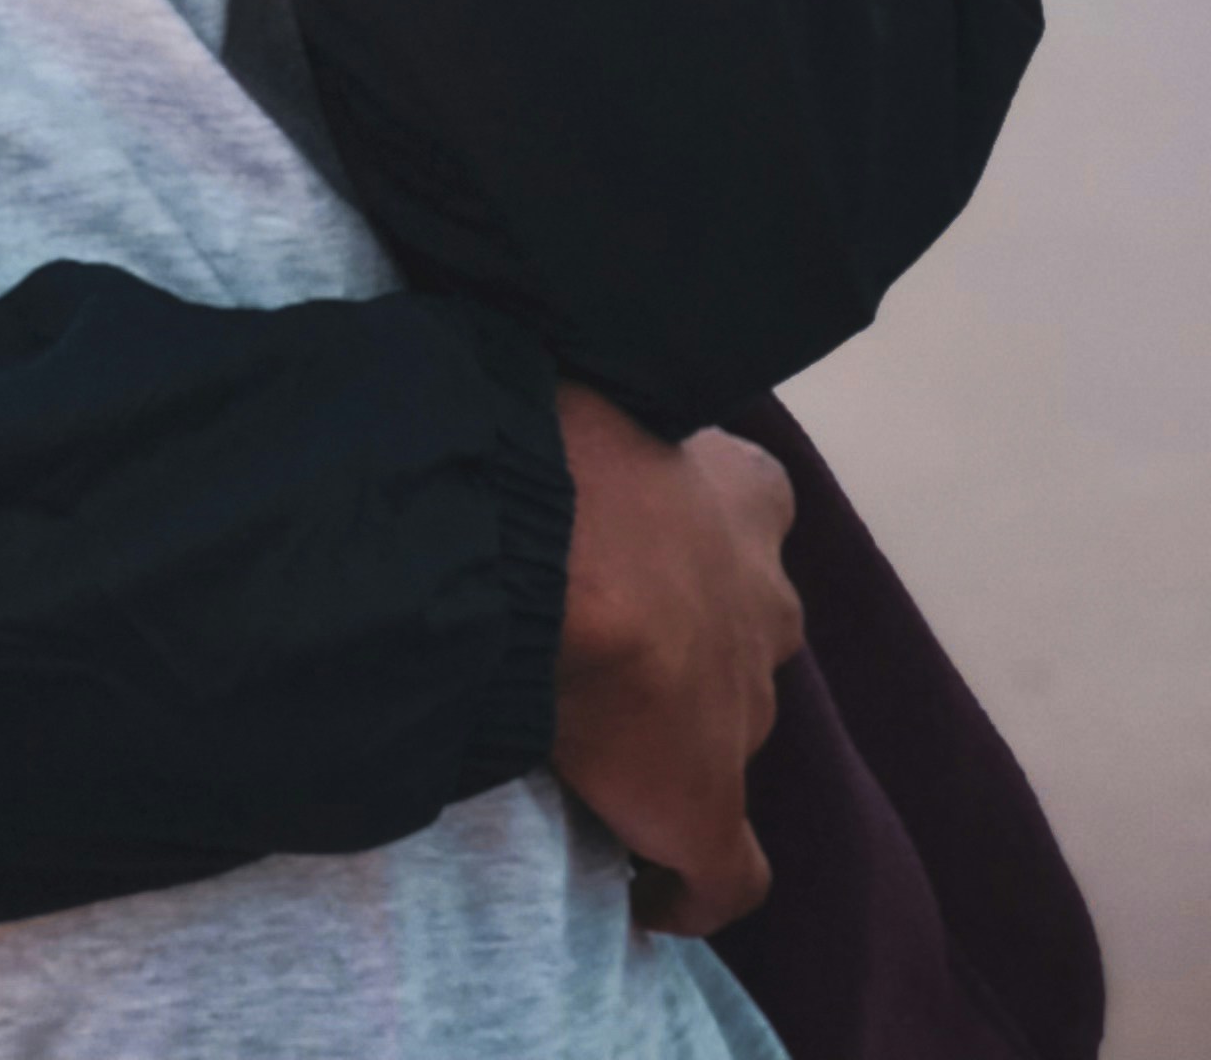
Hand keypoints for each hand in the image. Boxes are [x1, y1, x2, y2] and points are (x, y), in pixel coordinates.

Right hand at [552, 381, 803, 936]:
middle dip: (683, 647)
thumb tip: (515, 404)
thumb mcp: (581, 393)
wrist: (553, 546)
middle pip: (739, 634)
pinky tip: (646, 891)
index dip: (687, 545)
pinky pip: (721, 874)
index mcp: (747, 495)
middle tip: (591, 648)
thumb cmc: (553, 442)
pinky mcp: (709, 809)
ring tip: (590, 747)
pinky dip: (687, 884)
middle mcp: (769, 601)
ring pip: (722, 734)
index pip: (744, 516)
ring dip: (670, 739)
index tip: (628, 559)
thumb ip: (584, 419)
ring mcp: (748, 712)